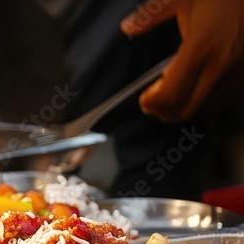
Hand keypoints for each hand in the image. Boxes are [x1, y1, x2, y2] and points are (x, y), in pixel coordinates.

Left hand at [121, 0, 243, 121]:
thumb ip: (151, 14)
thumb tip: (127, 27)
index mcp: (200, 47)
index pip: (170, 95)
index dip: (152, 103)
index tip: (144, 97)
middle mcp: (221, 66)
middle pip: (185, 111)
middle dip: (164, 112)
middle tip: (154, 100)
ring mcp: (238, 74)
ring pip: (205, 112)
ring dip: (184, 110)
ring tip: (174, 94)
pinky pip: (223, 103)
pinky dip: (204, 105)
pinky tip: (196, 90)